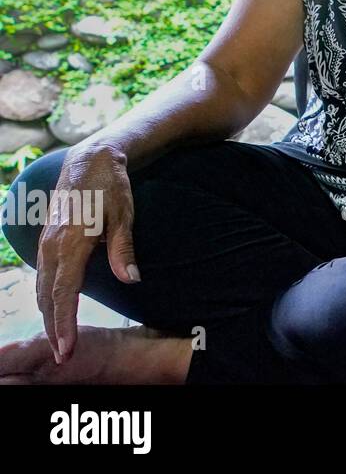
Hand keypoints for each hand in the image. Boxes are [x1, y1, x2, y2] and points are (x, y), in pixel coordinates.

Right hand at [35, 143, 139, 365]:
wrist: (90, 160)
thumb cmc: (111, 187)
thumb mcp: (124, 214)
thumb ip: (123, 248)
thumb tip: (131, 278)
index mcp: (71, 242)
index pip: (64, 292)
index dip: (64, 323)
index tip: (66, 347)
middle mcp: (52, 245)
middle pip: (48, 296)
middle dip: (54, 327)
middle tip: (64, 356)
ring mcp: (46, 242)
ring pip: (42, 287)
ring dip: (49, 314)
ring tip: (59, 340)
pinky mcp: (47, 240)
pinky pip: (43, 275)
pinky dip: (46, 297)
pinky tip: (53, 310)